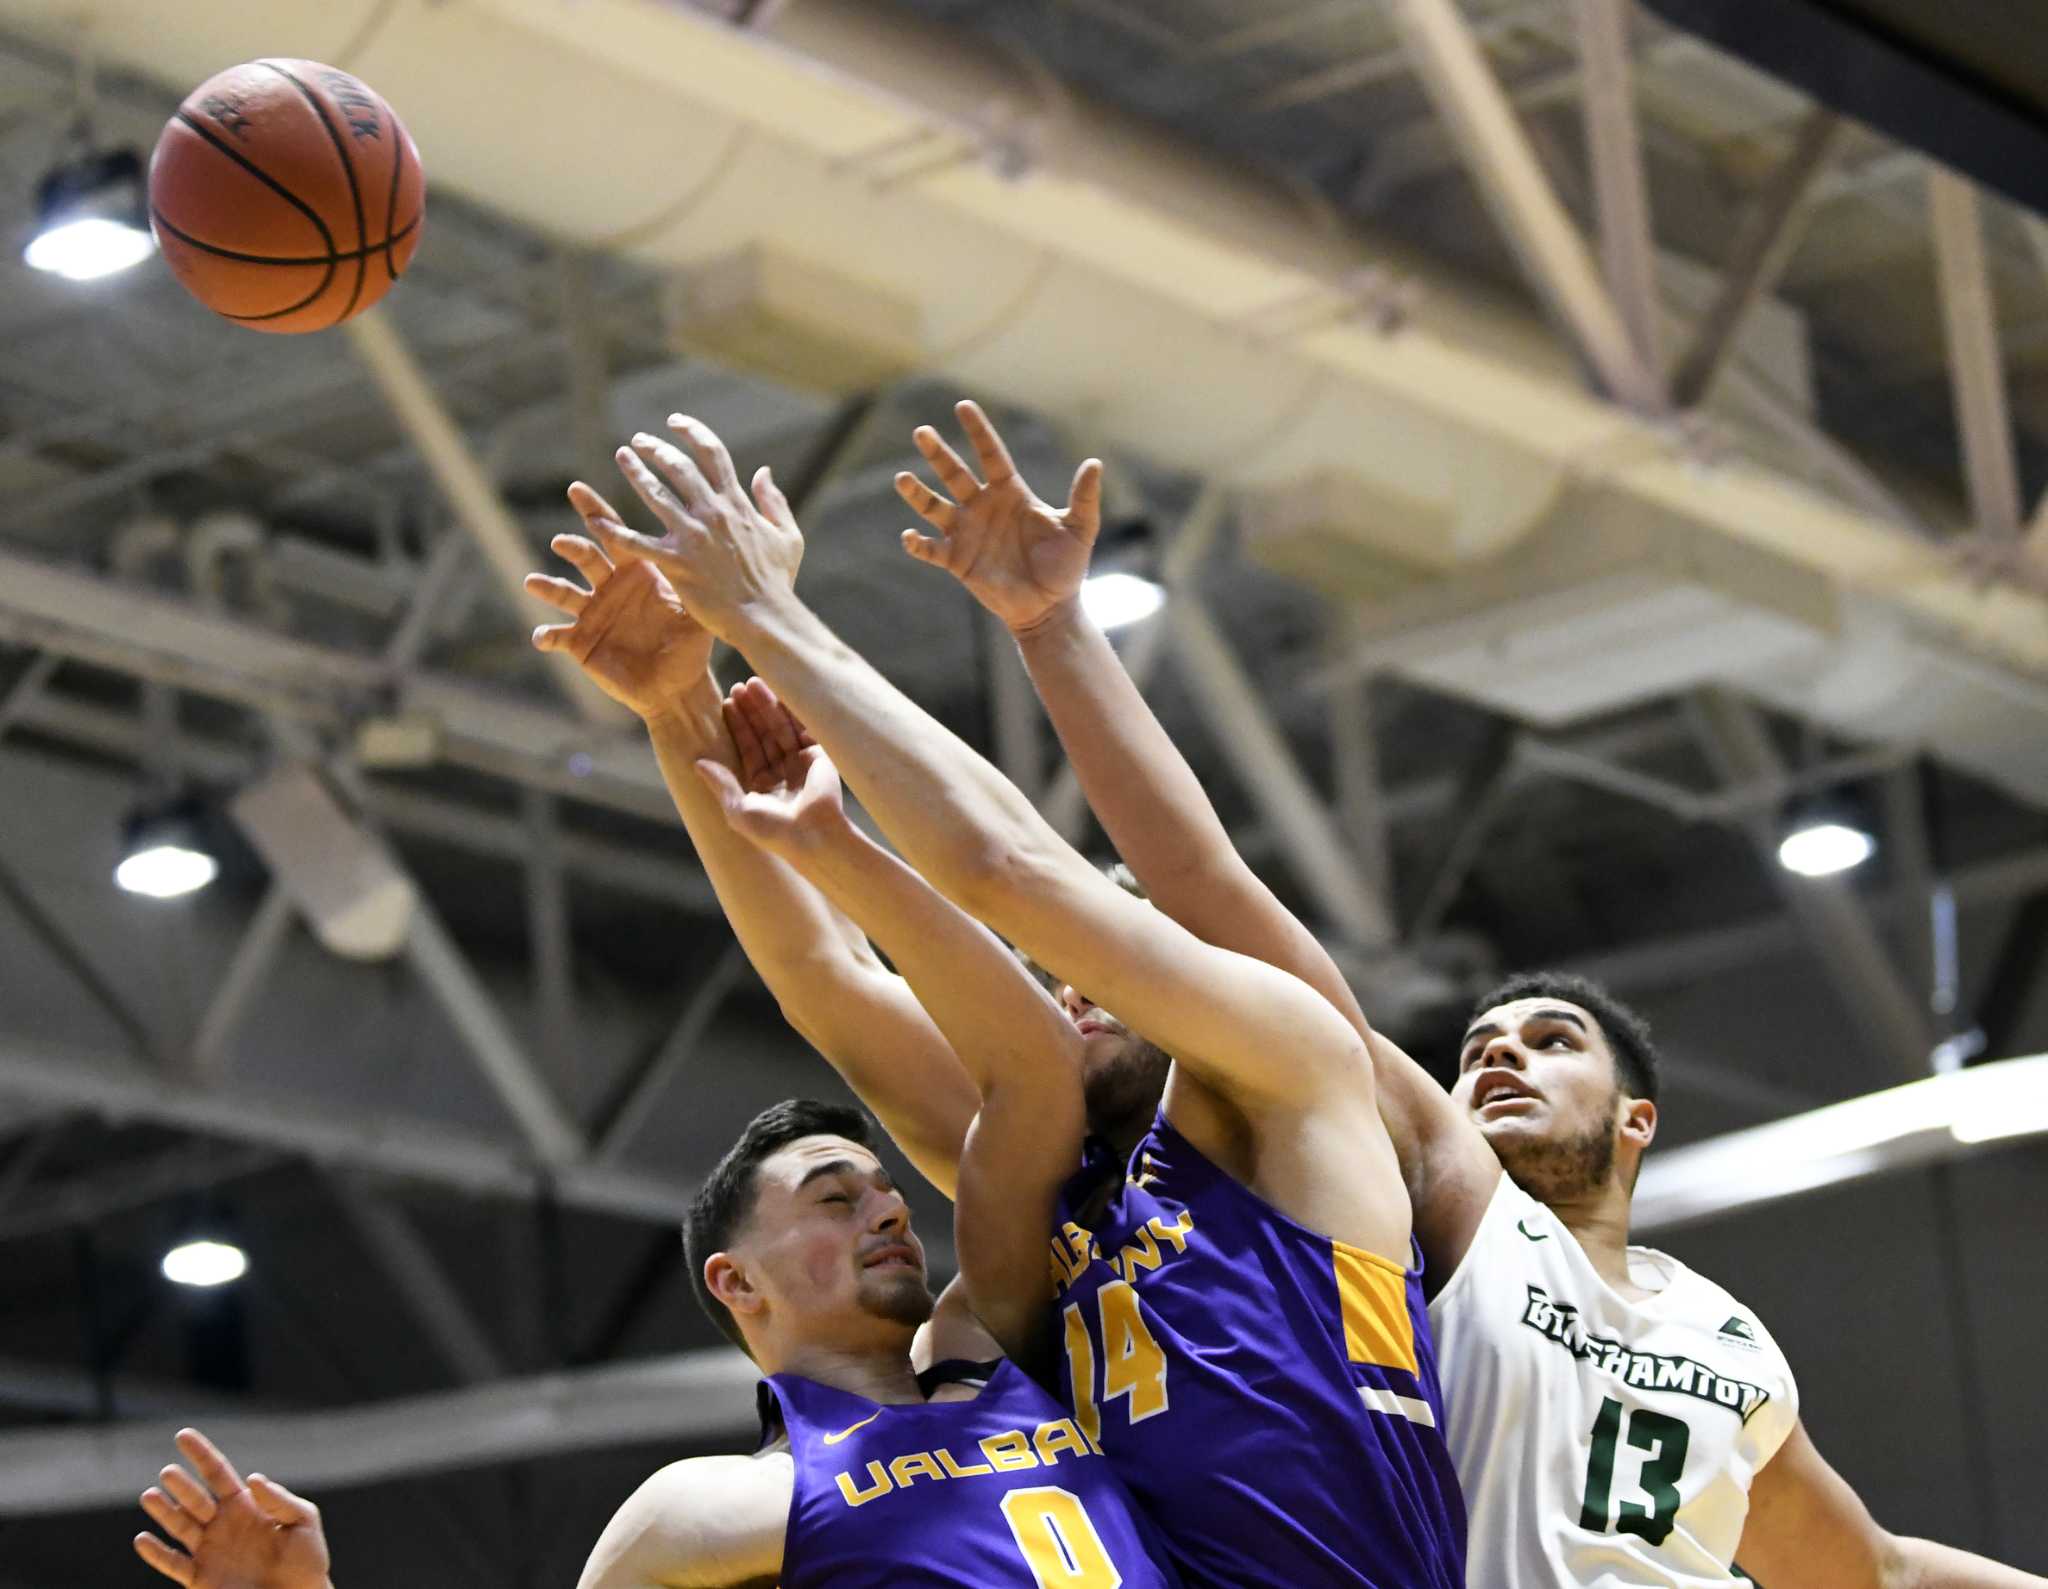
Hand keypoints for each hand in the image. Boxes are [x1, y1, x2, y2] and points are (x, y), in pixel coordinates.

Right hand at [134, 1429, 331, 1588]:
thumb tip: (252, 1478)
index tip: (182, 1435)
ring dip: (165, 1512)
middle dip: (182, 1485)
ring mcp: (209, 1551)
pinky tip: (142, 1539)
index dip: (200, 1454)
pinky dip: (157, 1553)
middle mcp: (222, 1524)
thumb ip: (279, 1499)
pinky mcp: (201, 1579)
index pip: (218, 1473)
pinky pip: (174, 1564)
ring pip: (180, 1526)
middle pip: (196, 1499)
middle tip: (169, 1471)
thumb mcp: (303, 1521)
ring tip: (150, 1495)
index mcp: (245, 1505)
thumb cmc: (306, 1559)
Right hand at [524, 482, 714, 719]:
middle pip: (585, 556)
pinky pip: (558, 636)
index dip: (597, 513)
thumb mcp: (696, 613)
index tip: (577, 489)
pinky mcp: (580, 643)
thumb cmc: (689, 647)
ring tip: (534, 583)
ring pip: (564, 593)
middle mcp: (609, 587)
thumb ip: (697, 583)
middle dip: (572, 545)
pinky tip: (541, 637)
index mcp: (636, 572)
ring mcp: (592, 613)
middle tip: (561, 541)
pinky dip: (547, 635)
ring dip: (548, 586)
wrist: (678, 688)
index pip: (614, 534)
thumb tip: (713, 548)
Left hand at [596, 413, 804, 640]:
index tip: (675, 421)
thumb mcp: (788, 536)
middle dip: (657, 448)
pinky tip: (595, 520)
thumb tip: (764, 471)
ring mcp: (692, 537)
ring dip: (636, 471)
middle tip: (640, 440)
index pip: (713, 453)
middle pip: (679, 467)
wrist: (765, 617)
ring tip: (622, 456)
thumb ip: (774, 501)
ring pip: (656, 494)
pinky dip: (614, 531)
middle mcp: (713, 513)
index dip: (692, 431)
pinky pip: (637, 542)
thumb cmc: (777, 581)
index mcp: (737, 504)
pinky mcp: (676, 563)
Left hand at [693, 677, 849, 861]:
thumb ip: (721, 784)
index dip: (737, 726)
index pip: (747, 749)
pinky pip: (804, 728)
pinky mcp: (820, 756)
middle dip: (751, 711)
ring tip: (753, 683)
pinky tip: (779, 693)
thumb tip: (698, 763)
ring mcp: (801, 763)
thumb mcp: (738, 810)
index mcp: (762, 786)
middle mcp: (781, 772)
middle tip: (738, 687)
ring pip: (781, 728)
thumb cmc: (773, 831)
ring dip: (769, 706)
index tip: (726, 703)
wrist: (813, 837)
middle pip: (763, 734)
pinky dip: (792, 711)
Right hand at [895, 399, 1102, 635]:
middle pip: (955, 474)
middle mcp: (983, 507)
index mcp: (1010, 493)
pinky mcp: (958, 561)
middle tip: (921, 432)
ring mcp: (968, 533)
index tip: (963, 406)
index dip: (978, 432)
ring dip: (918, 494)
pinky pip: (932, 550)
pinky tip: (909, 536)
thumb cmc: (1066, 567)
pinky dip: (919, 544)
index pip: (991, 455)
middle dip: (938, 453)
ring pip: (935, 507)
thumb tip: (1095, 463)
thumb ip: (1083, 498)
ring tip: (901, 479)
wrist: (1050, 607)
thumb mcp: (1080, 530)